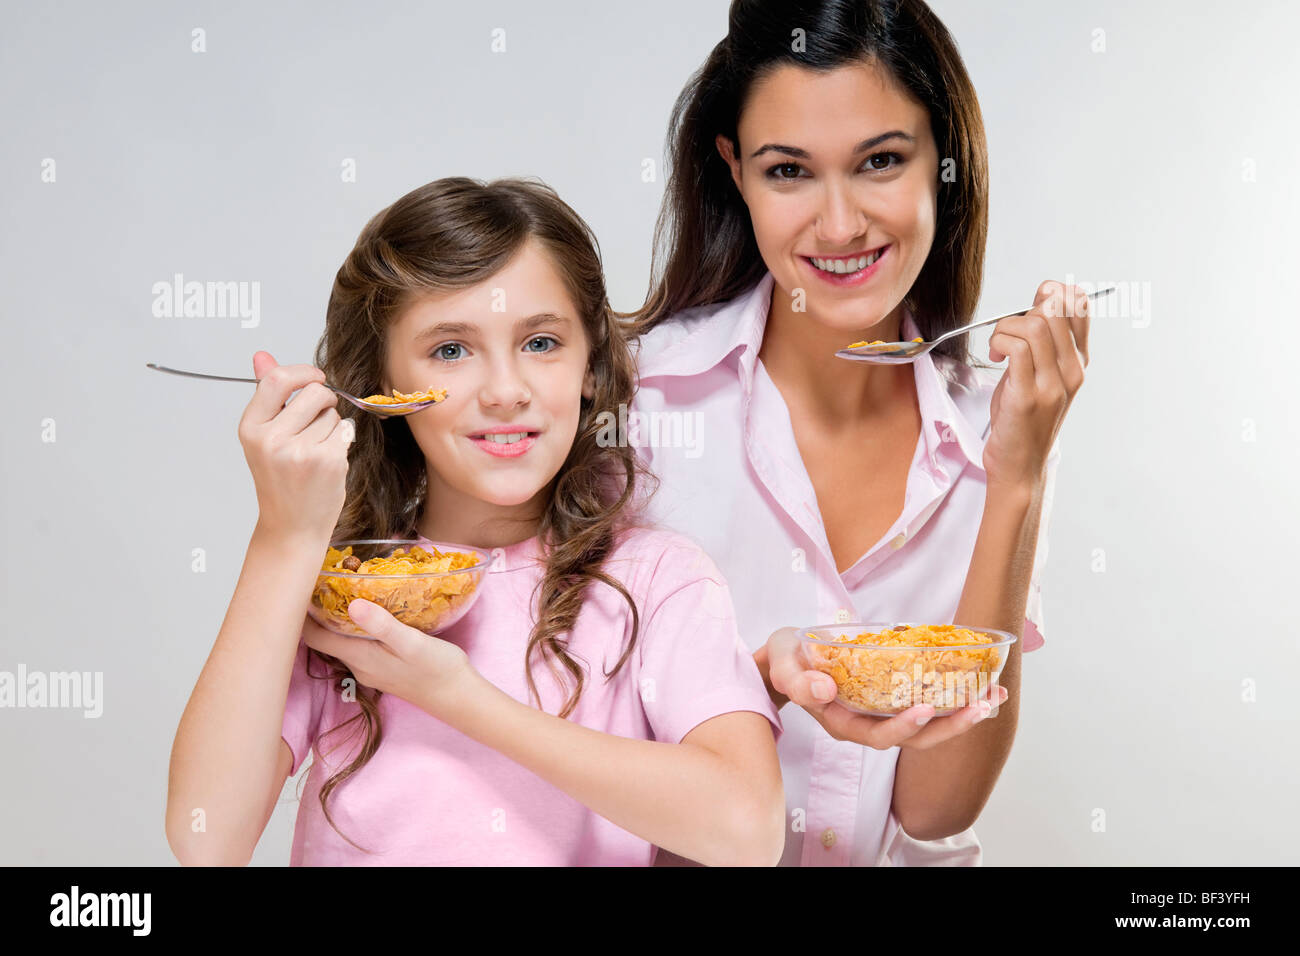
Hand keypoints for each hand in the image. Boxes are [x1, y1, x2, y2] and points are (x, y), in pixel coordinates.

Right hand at [238, 351, 353, 541]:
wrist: (292, 526)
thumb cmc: (280, 480)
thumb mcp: (264, 436)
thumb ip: (267, 394)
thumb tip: (262, 355)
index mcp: (251, 428)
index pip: (277, 379)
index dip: (303, 372)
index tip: (315, 377)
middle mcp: (272, 439)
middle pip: (314, 391)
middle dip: (324, 400)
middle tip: (317, 422)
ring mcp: (301, 451)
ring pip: (333, 413)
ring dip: (332, 426)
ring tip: (316, 450)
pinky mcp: (328, 461)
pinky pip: (345, 431)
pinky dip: (342, 441)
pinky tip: (329, 461)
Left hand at [302, 600, 476, 719]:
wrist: (458, 697)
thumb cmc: (438, 668)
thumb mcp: (412, 643)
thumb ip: (382, 625)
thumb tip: (351, 604)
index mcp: (359, 657)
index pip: (314, 636)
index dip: (302, 612)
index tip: (301, 584)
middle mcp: (358, 665)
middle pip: (323, 638)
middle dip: (317, 611)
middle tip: (319, 580)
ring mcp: (369, 669)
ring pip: (341, 641)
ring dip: (336, 619)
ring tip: (339, 589)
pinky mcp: (382, 668)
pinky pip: (357, 645)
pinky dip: (354, 628)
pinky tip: (368, 613)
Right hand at [762, 628, 1009, 749]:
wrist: (786, 658)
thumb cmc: (784, 663)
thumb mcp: (783, 667)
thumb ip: (798, 682)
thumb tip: (825, 689)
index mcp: (842, 723)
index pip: (879, 737)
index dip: (904, 728)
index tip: (924, 709)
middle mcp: (867, 724)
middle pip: (916, 738)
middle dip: (951, 725)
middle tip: (981, 705)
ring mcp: (881, 712)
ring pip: (927, 724)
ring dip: (962, 712)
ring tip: (993, 695)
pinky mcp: (891, 695)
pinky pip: (926, 701)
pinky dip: (953, 694)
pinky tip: (979, 681)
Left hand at [982, 280, 1089, 490]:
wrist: (1020, 464)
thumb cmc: (1023, 418)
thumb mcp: (1039, 375)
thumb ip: (1042, 342)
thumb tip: (1039, 300)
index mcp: (1078, 362)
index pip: (1079, 306)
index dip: (1052, 293)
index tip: (1029, 305)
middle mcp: (1072, 370)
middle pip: (1055, 309)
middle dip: (1023, 309)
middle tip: (1007, 331)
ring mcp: (1053, 383)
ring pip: (1035, 325)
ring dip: (1005, 327)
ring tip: (998, 347)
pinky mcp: (1029, 395)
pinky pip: (1018, 348)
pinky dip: (999, 342)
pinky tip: (995, 357)